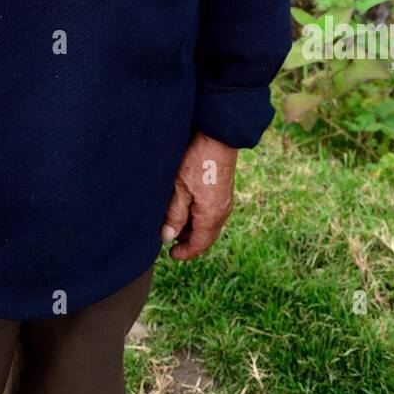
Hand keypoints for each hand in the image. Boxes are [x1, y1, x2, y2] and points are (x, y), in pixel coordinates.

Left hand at [160, 132, 236, 260]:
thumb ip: (174, 215)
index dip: (185, 253)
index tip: (171, 255)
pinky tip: (187, 208)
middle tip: (170, 239)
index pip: (199, 244)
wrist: (218, 137)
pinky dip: (200, 217)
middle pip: (205, 237)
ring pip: (209, 225)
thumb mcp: (179, 189)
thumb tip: (168, 238)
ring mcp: (225, 202)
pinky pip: (212, 213)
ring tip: (175, 223)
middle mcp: (222, 212)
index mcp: (211, 216)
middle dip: (189, 242)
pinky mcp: (223, 192)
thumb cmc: (197, 161)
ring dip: (193, 229)